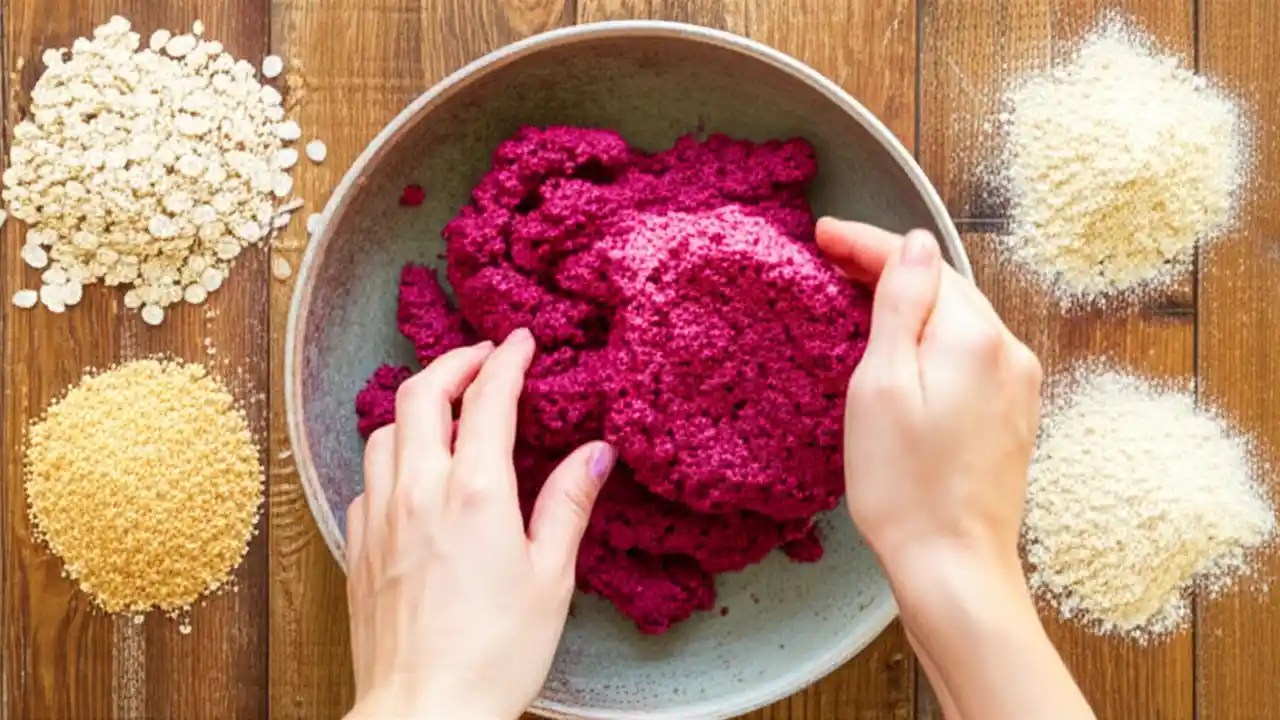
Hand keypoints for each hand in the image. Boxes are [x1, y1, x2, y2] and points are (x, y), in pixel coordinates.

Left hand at [344, 329, 616, 719]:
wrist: (425, 713)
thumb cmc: (495, 654)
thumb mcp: (551, 578)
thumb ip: (568, 505)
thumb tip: (595, 453)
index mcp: (475, 493)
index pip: (487, 398)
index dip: (506, 359)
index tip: (522, 342)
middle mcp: (418, 492)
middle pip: (420, 393)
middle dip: (452, 362)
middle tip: (482, 358)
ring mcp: (380, 518)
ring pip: (383, 431)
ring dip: (415, 406)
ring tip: (445, 409)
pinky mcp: (358, 548)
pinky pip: (366, 480)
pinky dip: (390, 458)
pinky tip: (411, 476)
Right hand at [818, 219, 1041, 575]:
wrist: (954, 566)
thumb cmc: (904, 486)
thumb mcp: (881, 385)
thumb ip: (900, 304)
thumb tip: (913, 245)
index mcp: (973, 335)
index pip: (916, 263)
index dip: (865, 243)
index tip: (822, 234)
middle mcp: (1008, 350)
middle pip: (943, 286)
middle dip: (888, 266)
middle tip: (831, 258)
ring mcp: (1017, 383)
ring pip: (958, 318)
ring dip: (912, 301)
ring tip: (859, 296)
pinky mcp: (1013, 413)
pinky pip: (971, 353)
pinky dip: (934, 338)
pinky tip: (906, 348)